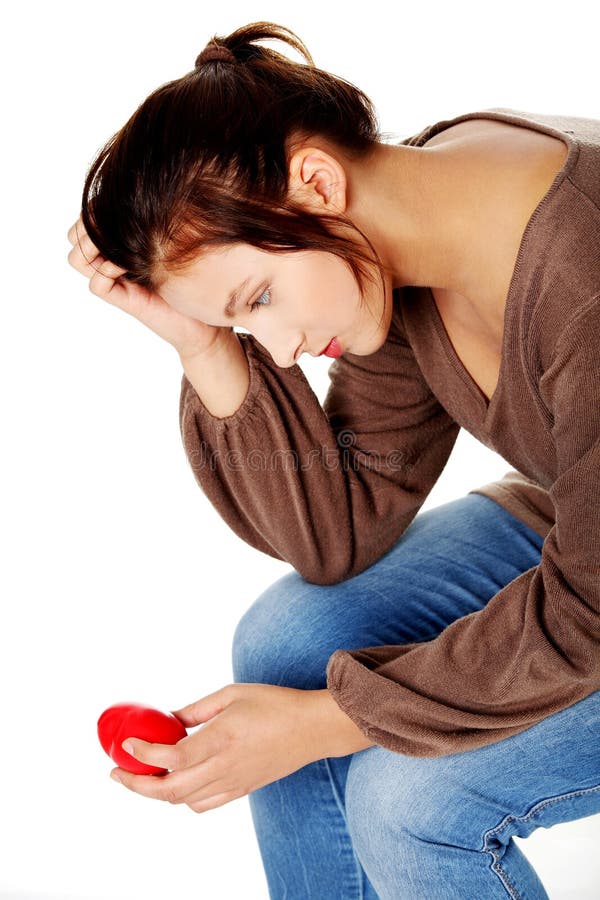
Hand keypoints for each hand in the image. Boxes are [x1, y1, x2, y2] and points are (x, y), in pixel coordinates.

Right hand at [66, 215, 231, 358]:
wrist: (205, 318)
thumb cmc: (196, 273)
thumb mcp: (174, 236)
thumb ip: (153, 219)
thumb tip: (141, 186)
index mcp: (120, 242)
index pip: (87, 217)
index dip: (93, 209)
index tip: (119, 204)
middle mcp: (113, 260)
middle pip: (74, 236)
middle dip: (88, 226)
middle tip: (116, 227)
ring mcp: (116, 280)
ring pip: (77, 259)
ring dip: (92, 248)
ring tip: (118, 247)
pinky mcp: (125, 300)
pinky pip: (96, 284)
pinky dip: (106, 271)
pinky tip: (128, 266)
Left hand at [108, 683, 373, 813]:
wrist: (314, 728)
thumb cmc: (276, 705)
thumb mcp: (233, 694)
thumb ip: (197, 709)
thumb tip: (169, 719)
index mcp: (221, 737)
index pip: (171, 757)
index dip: (143, 754)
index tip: (127, 744)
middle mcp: (224, 765)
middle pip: (169, 790)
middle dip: (136, 784)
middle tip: (118, 772)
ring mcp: (233, 782)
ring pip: (182, 801)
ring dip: (157, 792)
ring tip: (142, 776)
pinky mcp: (241, 789)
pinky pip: (203, 804)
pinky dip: (182, 798)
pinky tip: (178, 782)